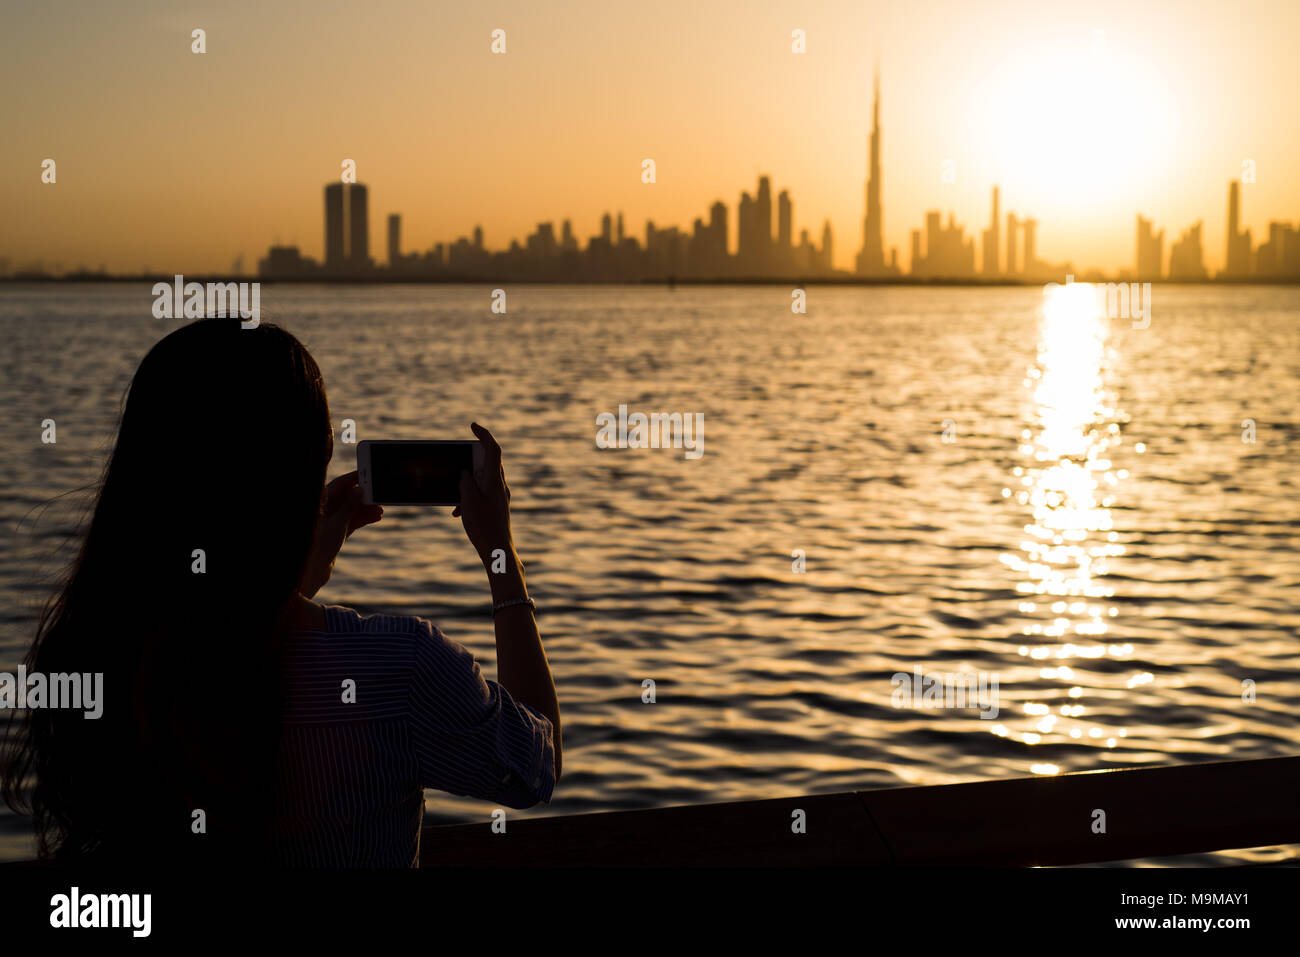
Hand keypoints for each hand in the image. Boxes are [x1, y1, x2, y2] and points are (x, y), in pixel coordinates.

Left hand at [299, 470, 382, 598]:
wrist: (311, 572)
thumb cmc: (318, 547)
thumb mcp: (337, 524)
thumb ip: (349, 506)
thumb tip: (359, 490)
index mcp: (318, 504)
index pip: (337, 485)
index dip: (353, 478)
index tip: (367, 473)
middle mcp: (323, 510)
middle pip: (346, 496)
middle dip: (363, 496)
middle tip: (379, 493)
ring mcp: (329, 521)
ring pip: (350, 509)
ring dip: (366, 509)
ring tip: (381, 509)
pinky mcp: (335, 531)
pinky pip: (351, 520)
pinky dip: (363, 518)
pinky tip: (376, 516)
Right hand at [453, 423, 515, 568]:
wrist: (498, 551)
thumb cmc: (484, 527)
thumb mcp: (468, 501)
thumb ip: (465, 482)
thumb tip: (465, 473)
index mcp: (494, 480)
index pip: (493, 449)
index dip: (484, 434)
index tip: (473, 426)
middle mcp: (500, 485)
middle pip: (488, 461)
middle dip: (471, 459)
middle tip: (457, 459)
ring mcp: (499, 496)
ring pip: (482, 479)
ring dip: (467, 483)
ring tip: (456, 499)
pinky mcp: (496, 506)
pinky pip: (481, 494)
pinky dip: (469, 497)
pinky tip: (458, 512)